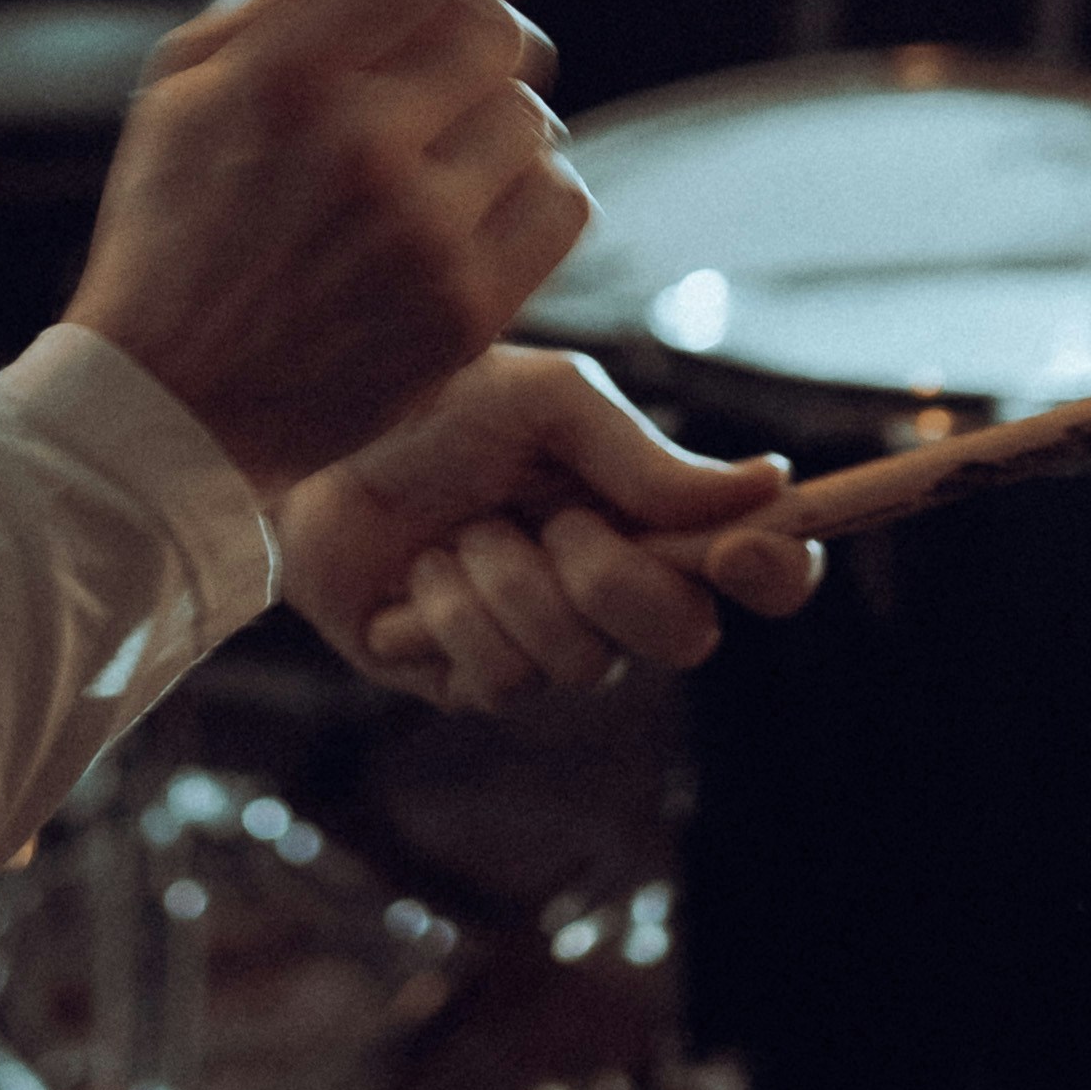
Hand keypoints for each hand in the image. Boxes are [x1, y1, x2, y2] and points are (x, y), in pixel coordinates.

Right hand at [62, 0, 584, 504]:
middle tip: (436, 79)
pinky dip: (529, 194)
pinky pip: (562, 198)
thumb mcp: (194, 75)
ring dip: (495, 125)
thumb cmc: (176, 222)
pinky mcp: (467, 311)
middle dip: (471, 41)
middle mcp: (357, 146)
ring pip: (533, 115)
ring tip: (431, 163)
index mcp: (280, 72)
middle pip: (496, 29)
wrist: (169, 406)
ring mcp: (420, 235)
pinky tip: (466, 213)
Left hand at [280, 343, 825, 713]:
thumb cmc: (433, 411)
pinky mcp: (472, 685)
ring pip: (580, 663)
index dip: (778, 572)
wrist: (312, 450)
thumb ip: (647, 456)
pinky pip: (499, 678)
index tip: (748, 547)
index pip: (762, 570)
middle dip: (614, 577)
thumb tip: (771, 485)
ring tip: (461, 532)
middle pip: (683, 637)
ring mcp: (547, 647)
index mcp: (653, 520)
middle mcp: (616, 596)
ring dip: (509, 582)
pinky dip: (452, 611)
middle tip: (554, 521)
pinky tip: (420, 575)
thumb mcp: (546, 404)